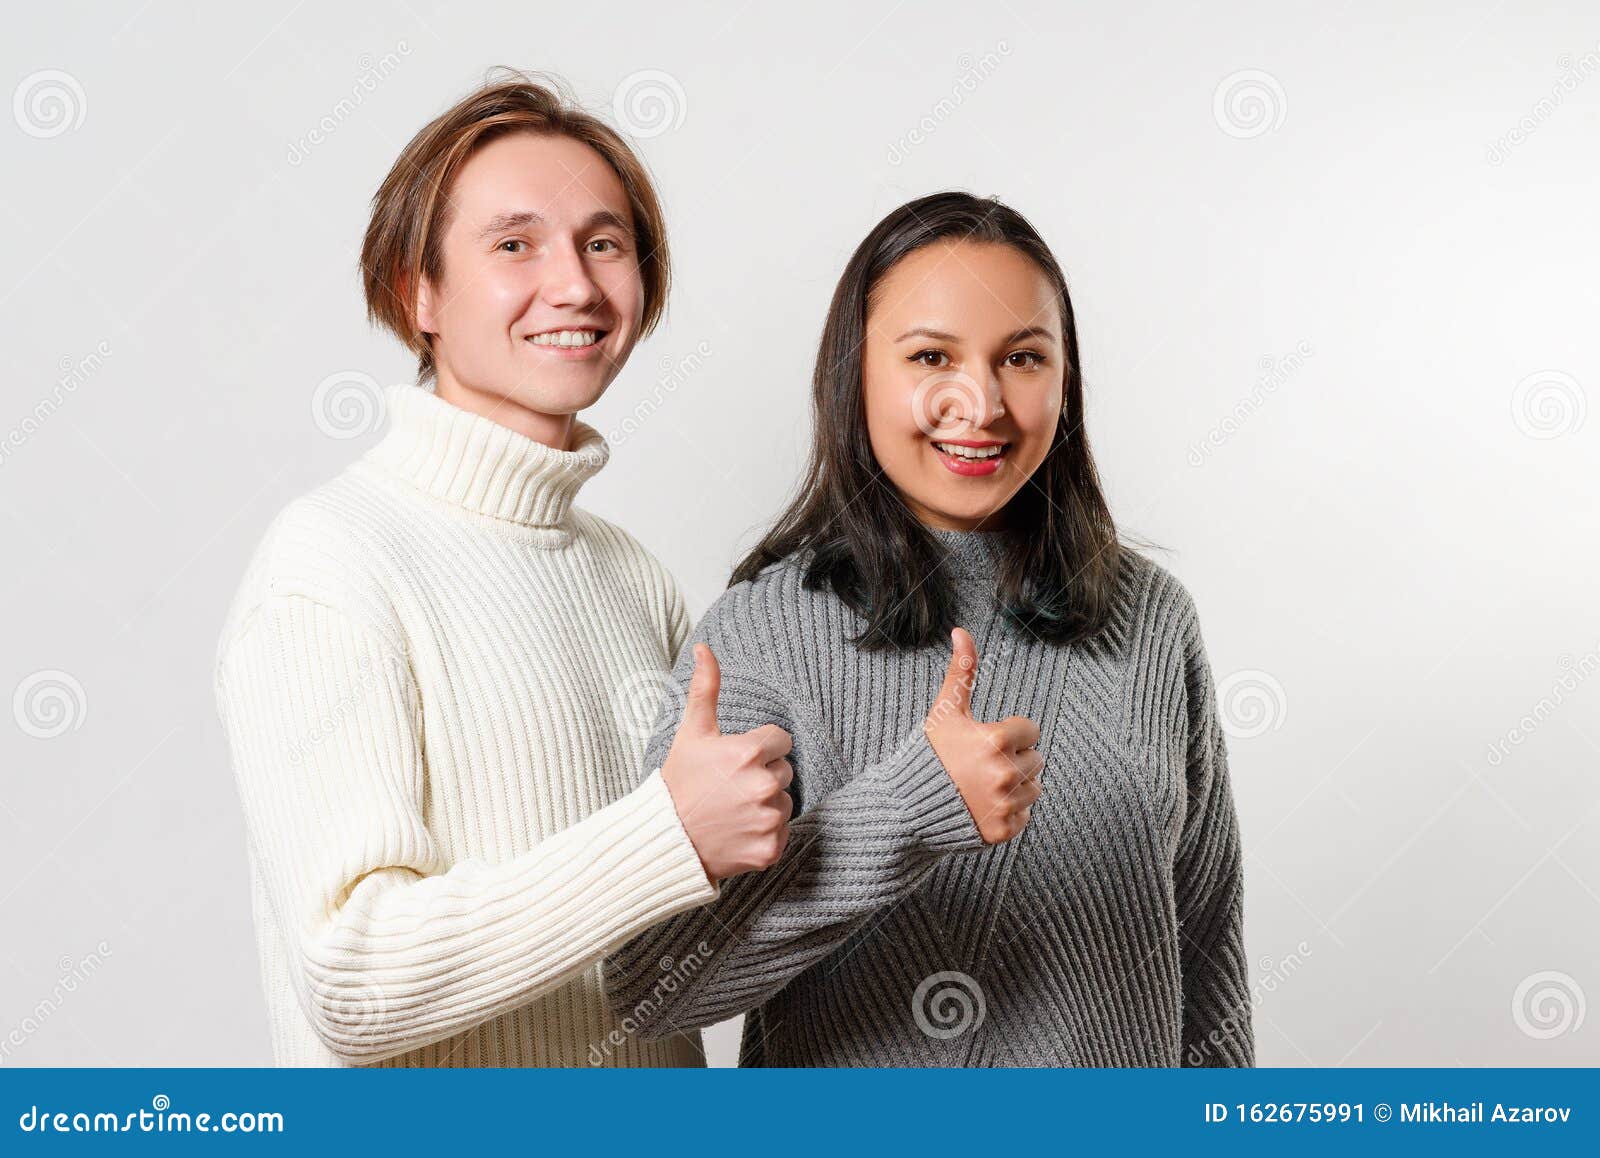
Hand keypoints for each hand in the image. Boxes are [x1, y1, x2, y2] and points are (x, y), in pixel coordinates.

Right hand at [660, 644, 794, 882]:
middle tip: (731, 787)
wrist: (665, 838)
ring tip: (733, 809)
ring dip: (766, 805)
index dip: (758, 748)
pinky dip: (765, 833)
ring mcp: (768, 819)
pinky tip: (739, 831)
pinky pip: (782, 833)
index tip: (735, 761)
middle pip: (784, 771)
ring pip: (785, 802)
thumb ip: (705, 688)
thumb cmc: (679, 781)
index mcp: (749, 752)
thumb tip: (705, 648)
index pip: (781, 740)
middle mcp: (763, 785)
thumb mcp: (692, 732)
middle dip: (763, 775)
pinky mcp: (770, 848)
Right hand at [923, 627, 1042, 843]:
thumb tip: (961, 630)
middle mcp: (1005, 773)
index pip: (1031, 731)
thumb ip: (961, 671)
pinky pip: (1024, 817)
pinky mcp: (1003, 831)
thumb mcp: (945, 710)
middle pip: (1036, 760)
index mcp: (997, 740)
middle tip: (980, 765)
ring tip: (982, 785)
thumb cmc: (928, 752)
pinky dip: (1008, 813)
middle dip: (1013, 759)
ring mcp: (1005, 805)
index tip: (984, 741)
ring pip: (1034, 789)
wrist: (907, 805)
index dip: (1008, 733)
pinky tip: (982, 806)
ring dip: (1014, 786)